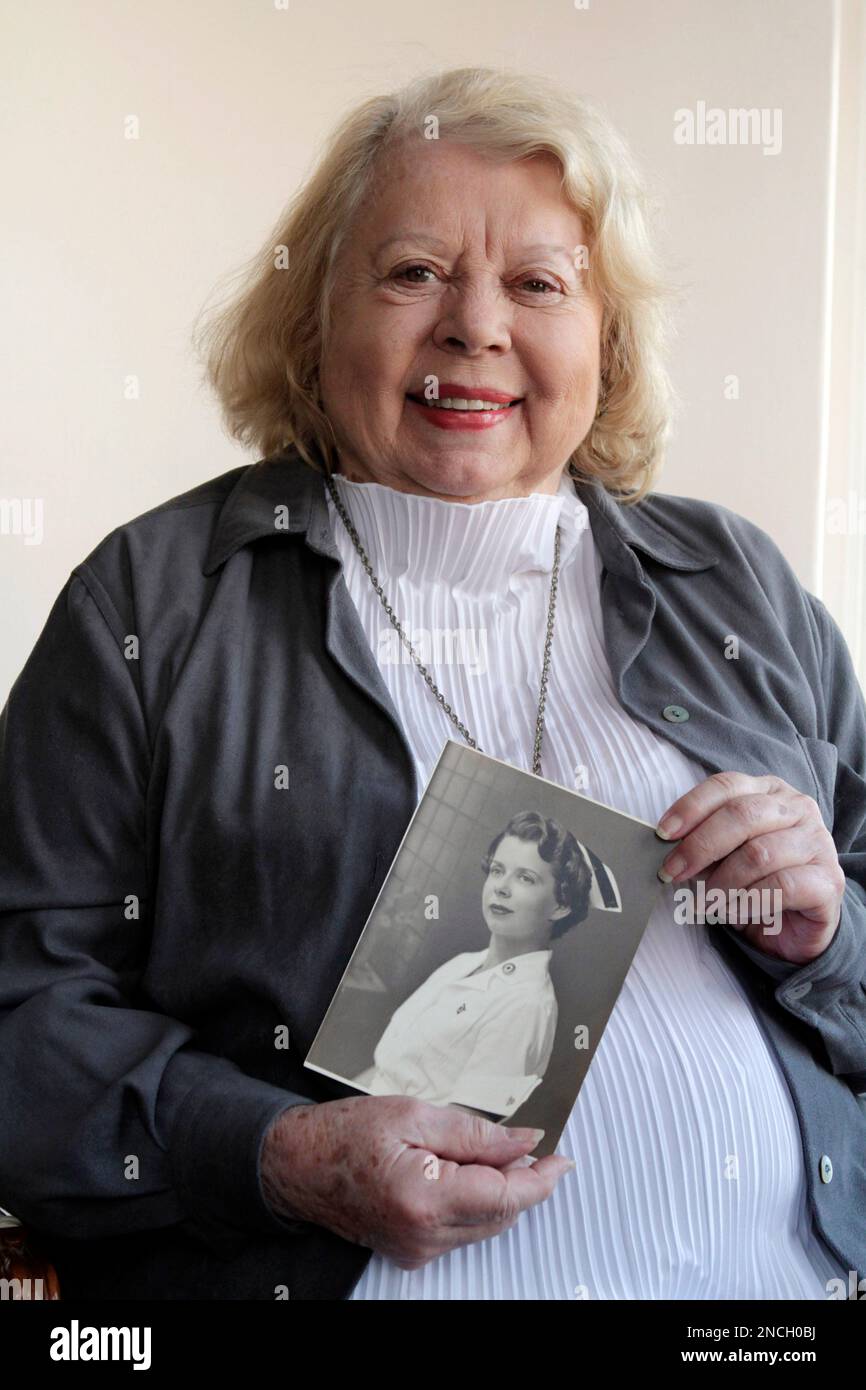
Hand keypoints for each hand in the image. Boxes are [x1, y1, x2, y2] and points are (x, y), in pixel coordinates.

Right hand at [260, 1095, 574, 1269]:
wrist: (298, 1165)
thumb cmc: (344, 1135)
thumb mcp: (413, 1114)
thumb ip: (475, 1132)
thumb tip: (523, 1142)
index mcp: (425, 1199)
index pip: (507, 1196)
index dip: (541, 1178)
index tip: (562, 1159)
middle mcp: (424, 1236)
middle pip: (501, 1212)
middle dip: (518, 1177)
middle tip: (519, 1140)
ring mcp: (418, 1249)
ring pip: (484, 1222)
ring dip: (495, 1188)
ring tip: (474, 1149)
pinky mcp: (413, 1251)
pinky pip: (462, 1229)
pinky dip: (472, 1199)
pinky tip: (457, 1170)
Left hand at [656, 770, 846, 964]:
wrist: (796, 927)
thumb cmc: (753, 881)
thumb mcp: (724, 854)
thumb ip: (704, 841)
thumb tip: (669, 845)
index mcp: (769, 791)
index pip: (727, 785)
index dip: (691, 807)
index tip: (663, 833)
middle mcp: (798, 809)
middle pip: (742, 815)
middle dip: (700, 846)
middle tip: (673, 873)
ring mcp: (818, 843)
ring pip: (759, 853)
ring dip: (723, 882)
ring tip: (707, 900)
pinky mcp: (829, 880)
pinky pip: (781, 886)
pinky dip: (747, 902)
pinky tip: (734, 912)